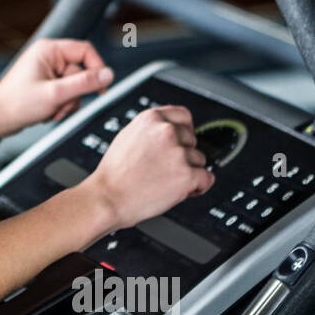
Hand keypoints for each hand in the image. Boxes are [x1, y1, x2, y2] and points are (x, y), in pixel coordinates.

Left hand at [0, 38, 114, 135]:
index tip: (101, 87)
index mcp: (48, 50)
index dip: (97, 69)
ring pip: (74, 87)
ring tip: (51, 110)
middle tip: (61, 104)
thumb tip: (107, 74)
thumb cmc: (16, 103)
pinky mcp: (46, 85)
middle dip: (74, 94)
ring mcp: (47, 71)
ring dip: (67, 103)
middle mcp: (48, 57)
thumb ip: (84, 83)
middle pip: (81, 73)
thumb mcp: (56, 94)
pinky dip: (60, 106)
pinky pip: (65, 94)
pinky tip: (48, 112)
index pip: (85, 51)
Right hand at [84, 105, 214, 230]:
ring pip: (200, 160)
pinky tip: (182, 190)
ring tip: (167, 181)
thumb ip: (151, 130)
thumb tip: (170, 131)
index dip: (185, 131)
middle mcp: (166, 131)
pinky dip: (198, 187)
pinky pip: (207, 179)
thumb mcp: (128, 137)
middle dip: (184, 154)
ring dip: (190, 171)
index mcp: (151, 119)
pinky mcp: (187, 174)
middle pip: (192, 140)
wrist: (108, 198)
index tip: (183, 141)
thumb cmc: (114, 174)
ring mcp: (178, 152)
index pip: (184, 116)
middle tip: (166, 168)